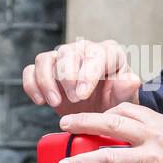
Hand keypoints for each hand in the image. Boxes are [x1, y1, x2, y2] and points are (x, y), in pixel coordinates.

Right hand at [23, 37, 141, 116]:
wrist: (101, 113)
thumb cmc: (115, 102)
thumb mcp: (125, 99)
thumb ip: (127, 89)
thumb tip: (131, 80)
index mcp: (108, 53)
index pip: (95, 55)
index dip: (87, 74)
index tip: (83, 95)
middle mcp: (83, 50)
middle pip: (67, 53)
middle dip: (68, 78)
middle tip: (75, 100)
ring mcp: (62, 59)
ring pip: (44, 59)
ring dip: (46, 82)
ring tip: (55, 103)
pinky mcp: (46, 71)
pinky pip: (30, 71)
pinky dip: (32, 85)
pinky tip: (41, 101)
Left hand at [55, 104, 162, 162]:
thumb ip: (153, 136)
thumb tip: (128, 142)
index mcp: (159, 123)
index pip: (126, 110)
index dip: (104, 113)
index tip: (88, 120)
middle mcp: (154, 136)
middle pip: (111, 123)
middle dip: (84, 123)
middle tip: (64, 125)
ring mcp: (151, 159)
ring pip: (107, 157)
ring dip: (81, 162)